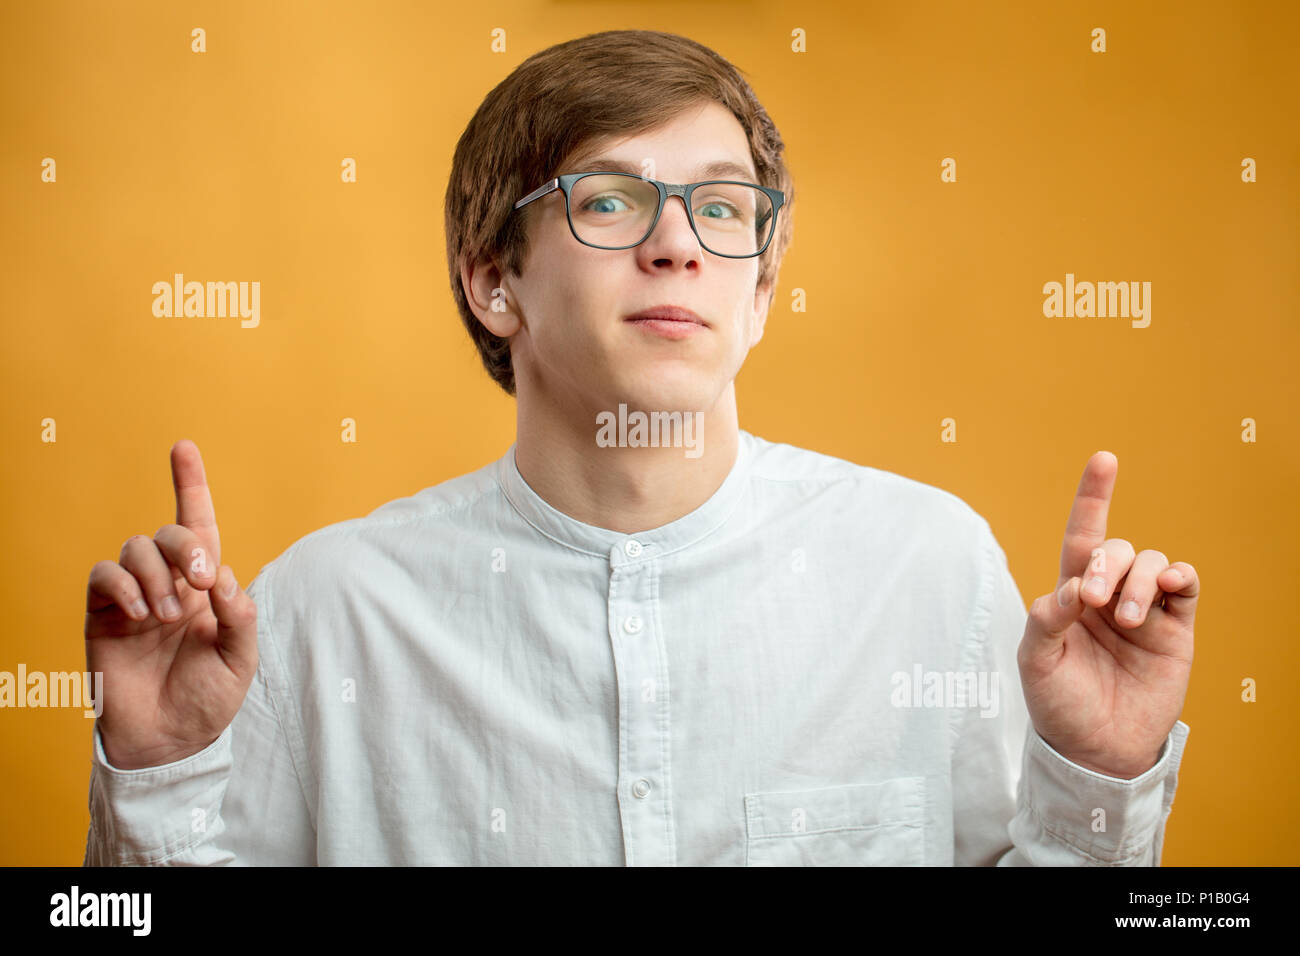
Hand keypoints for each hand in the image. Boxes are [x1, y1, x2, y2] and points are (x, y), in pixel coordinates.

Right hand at [84, 440, 257, 769]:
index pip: (199, 526)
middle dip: (185, 546)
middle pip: (169, 531)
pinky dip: (122, 586)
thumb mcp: (241, 658)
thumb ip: (239, 615)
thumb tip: (223, 575)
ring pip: (135, 548)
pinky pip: (103, 576)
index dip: (190, 485)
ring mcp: (134, 597)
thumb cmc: (208, 699)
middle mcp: (170, 583)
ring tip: (167, 616)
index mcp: (207, 586)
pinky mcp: (102, 615)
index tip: (182, 447)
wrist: (169, 741)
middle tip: (200, 583)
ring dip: (156, 574)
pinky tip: (139, 615)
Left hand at [1017, 451, 1196, 778]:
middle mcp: (1108, 594)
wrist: (1096, 751)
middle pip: (1117, 548)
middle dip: (1105, 564)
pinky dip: (1178, 577)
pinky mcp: (1176, 629)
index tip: (1105, 459)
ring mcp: (1144, 610)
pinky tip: (1166, 589)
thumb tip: (1072, 588)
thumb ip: (1046, 620)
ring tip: (1125, 620)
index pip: (1083, 537)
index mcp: (1070, 595)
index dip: (1093, 498)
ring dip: (1136, 581)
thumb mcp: (1036, 662)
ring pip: (1151, 562)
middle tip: (1091, 600)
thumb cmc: (1059, 704)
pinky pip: (1185, 585)